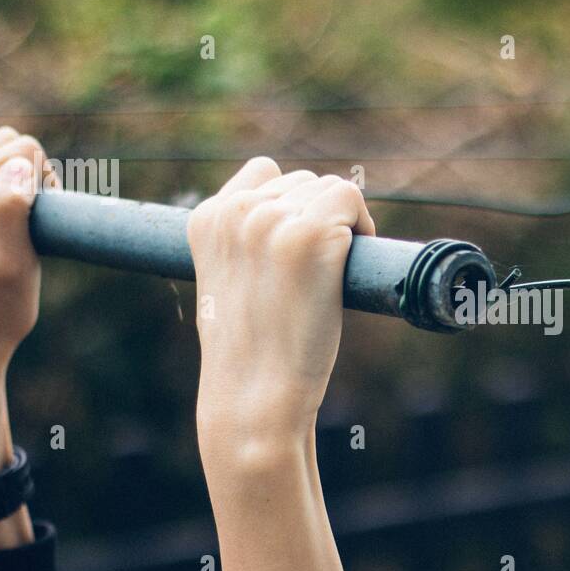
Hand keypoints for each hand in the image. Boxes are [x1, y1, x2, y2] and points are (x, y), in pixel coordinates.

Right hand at [188, 158, 374, 458]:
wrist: (255, 397)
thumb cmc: (249, 351)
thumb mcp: (228, 281)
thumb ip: (246, 240)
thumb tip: (293, 216)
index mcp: (206, 219)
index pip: (264, 172)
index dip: (291, 205)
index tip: (293, 249)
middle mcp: (236, 211)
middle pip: (304, 182)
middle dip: (319, 218)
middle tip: (315, 276)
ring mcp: (274, 221)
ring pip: (331, 190)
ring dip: (342, 224)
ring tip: (329, 275)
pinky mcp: (311, 236)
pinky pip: (351, 200)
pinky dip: (362, 226)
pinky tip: (349, 266)